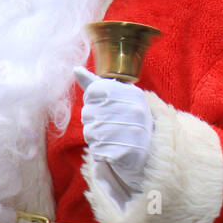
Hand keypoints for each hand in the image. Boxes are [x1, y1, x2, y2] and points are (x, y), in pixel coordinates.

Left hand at [74, 66, 153, 195]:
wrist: (147, 152)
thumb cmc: (125, 119)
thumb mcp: (115, 98)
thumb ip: (94, 84)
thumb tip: (75, 69)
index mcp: (132, 94)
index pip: (92, 92)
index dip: (92, 101)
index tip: (106, 107)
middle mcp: (134, 111)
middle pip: (88, 113)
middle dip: (92, 121)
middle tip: (110, 125)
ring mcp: (131, 132)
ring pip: (90, 132)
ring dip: (94, 137)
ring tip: (112, 137)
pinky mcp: (125, 153)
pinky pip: (96, 151)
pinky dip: (99, 152)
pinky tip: (113, 150)